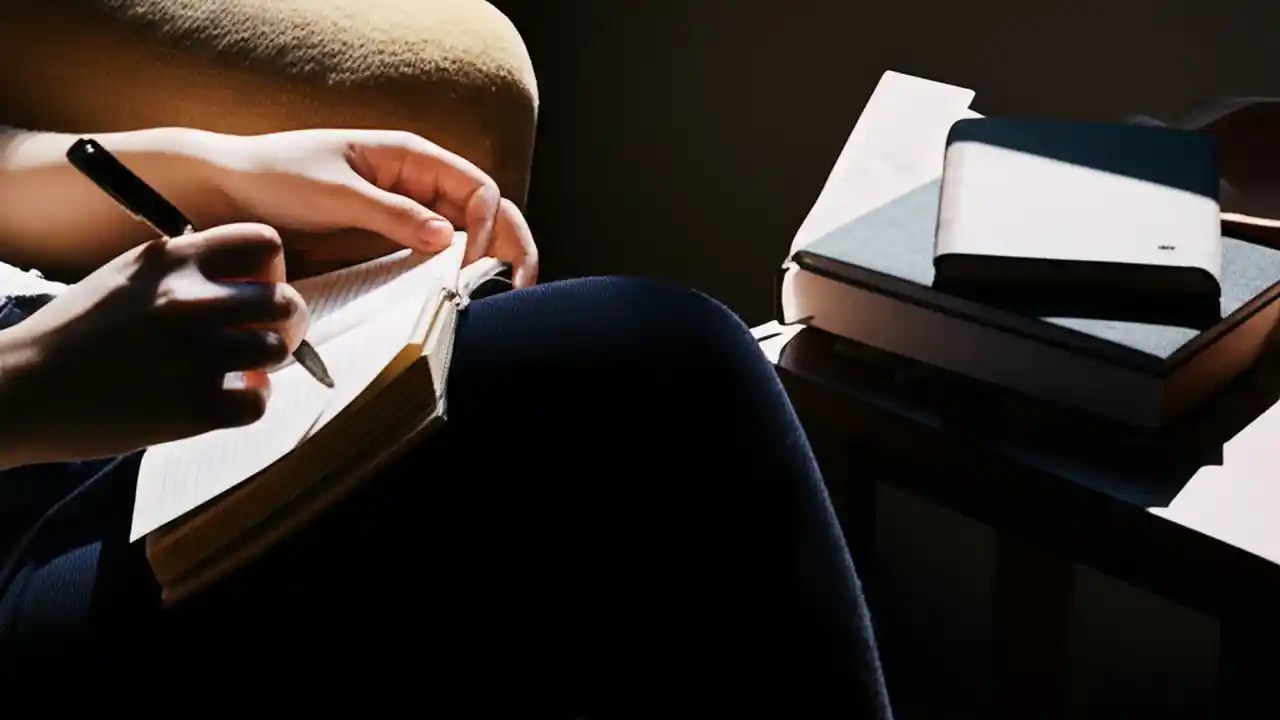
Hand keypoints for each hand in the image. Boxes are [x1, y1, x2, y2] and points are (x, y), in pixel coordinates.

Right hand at [0, 223, 306, 467]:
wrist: (22, 389)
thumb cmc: (76, 333)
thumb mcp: (129, 276)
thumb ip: (186, 270)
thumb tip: (249, 281)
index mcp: (173, 259)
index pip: (265, 243)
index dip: (270, 270)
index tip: (252, 290)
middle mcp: (190, 300)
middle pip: (285, 300)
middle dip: (281, 322)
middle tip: (260, 339)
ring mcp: (195, 354)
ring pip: (279, 350)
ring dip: (266, 364)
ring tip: (238, 371)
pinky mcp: (194, 406)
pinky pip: (259, 401)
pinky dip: (249, 403)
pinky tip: (223, 401)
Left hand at [211, 129, 538, 286]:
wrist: (227, 193)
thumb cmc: (276, 177)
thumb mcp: (336, 191)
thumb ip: (391, 212)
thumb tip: (446, 239)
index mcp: (412, 158)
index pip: (478, 189)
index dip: (487, 226)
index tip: (470, 265)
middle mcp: (420, 185)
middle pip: (488, 215)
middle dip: (511, 249)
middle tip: (521, 291)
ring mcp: (409, 217)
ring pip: (470, 242)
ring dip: (492, 268)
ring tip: (503, 304)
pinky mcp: (391, 246)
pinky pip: (436, 263)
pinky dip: (456, 282)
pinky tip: (463, 305)